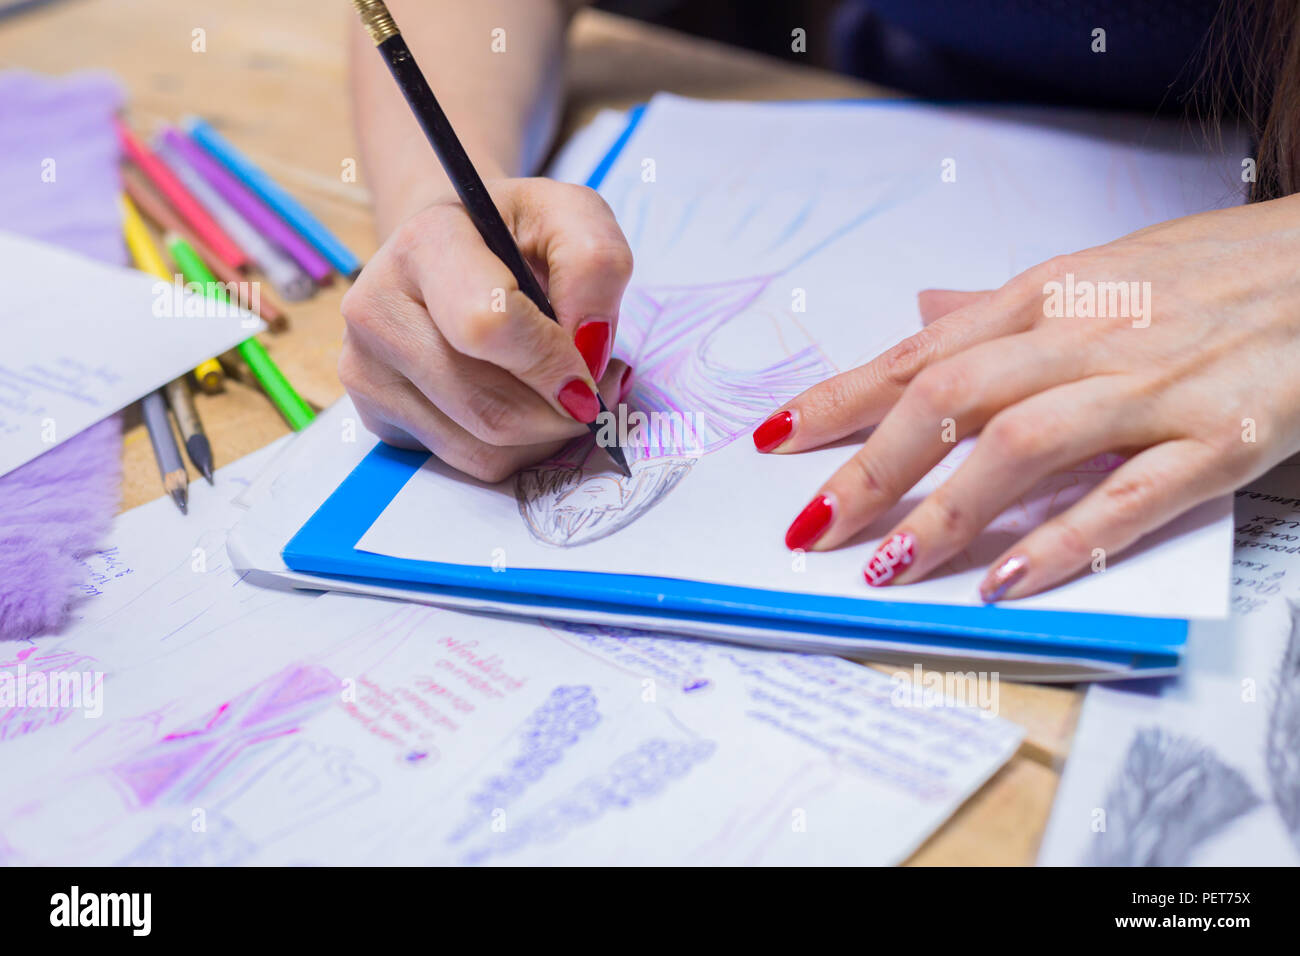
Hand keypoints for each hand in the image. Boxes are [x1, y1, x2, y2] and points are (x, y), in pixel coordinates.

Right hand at [340, 177, 633, 480]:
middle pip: (489, 408)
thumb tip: (589, 346)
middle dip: (561, 413)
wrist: (452, 252)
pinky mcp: (375, 416)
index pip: (487, 326)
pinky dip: (519, 448)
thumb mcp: (571, 218)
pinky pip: (469, 462)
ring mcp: (366, 368)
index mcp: (423, 244)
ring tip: (564, 393)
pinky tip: (526, 405)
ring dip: (546, 435)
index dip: (552, 360)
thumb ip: (596, 263)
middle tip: (594, 388)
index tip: (593, 367)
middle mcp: (376, 308)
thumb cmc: (516, 235)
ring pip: (483, 448)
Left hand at [756, 194, 1299, 600]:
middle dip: (869, 468)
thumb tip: (925, 320)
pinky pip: (1127, 496)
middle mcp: (1084, 334)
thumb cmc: (1218, 269)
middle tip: (811, 525)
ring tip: (889, 565)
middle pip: (949, 399)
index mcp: (1047, 295)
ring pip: (1021, 447)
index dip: (838, 399)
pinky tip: (1007, 580)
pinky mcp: (1218, 437)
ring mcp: (1151, 387)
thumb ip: (1007, 308)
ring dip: (945, 511)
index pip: (916, 355)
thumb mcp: (1100, 270)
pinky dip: (1061, 540)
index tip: (775, 439)